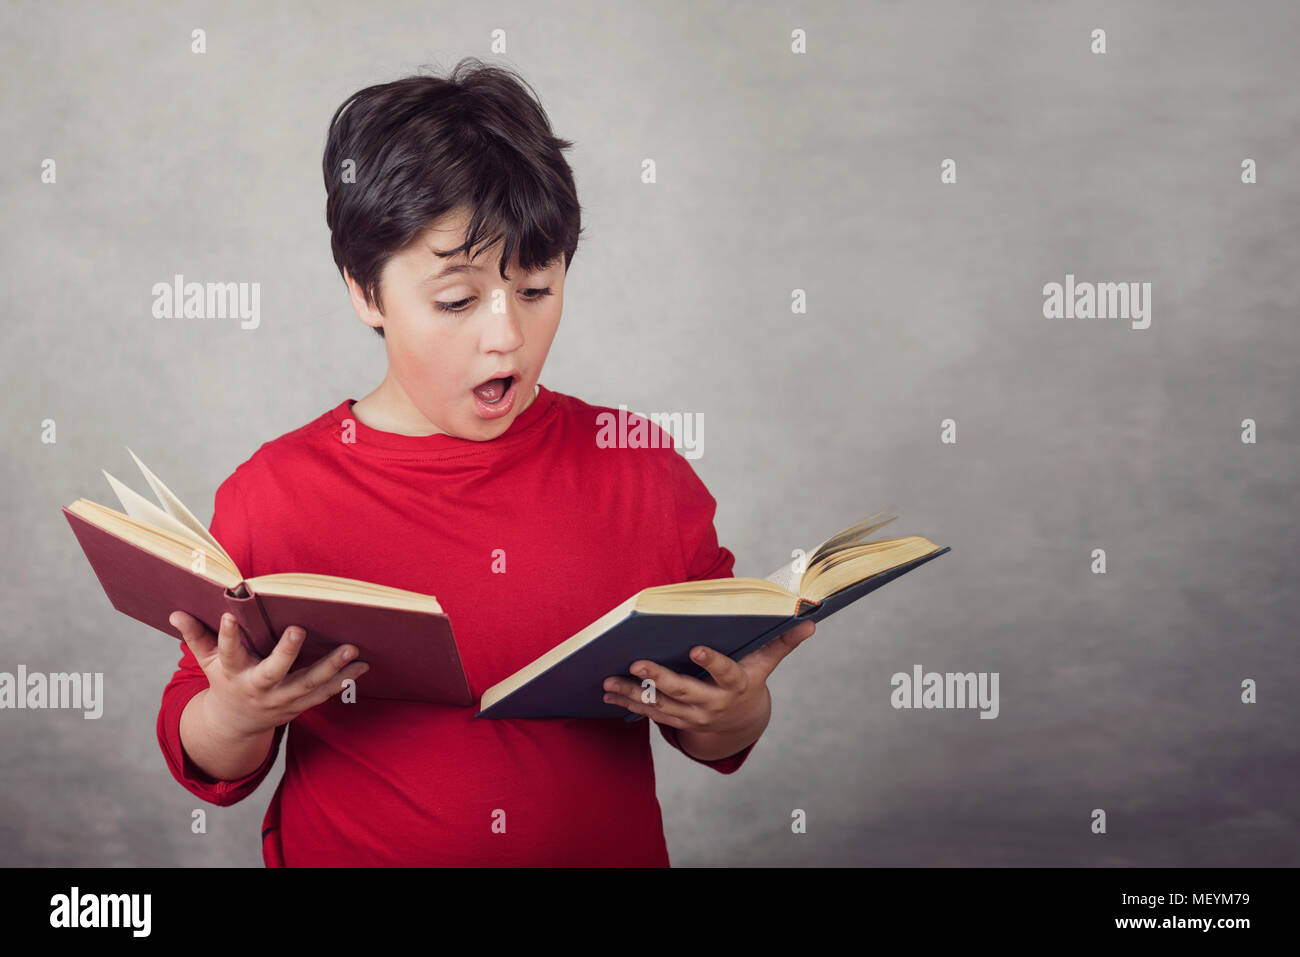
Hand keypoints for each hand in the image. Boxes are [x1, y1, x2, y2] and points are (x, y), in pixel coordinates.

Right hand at [169, 610, 369, 739]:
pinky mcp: (299, 706)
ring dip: (332, 669)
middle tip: (299, 629)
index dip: (227, 636)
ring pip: (307, 685)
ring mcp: (281, 700)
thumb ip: (196, 637)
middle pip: (273, 672)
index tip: (229, 615)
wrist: (237, 723)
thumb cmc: (225, 680)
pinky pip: (324, 695)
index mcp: (233, 674)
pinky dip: (344, 682)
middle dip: (286, 652)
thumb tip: (176, 613)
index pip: (227, 653)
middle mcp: (258, 689)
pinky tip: (362, 667)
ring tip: (353, 649)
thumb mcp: (207, 662)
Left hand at [601, 619, 815, 735]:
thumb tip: (810, 619)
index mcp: (736, 686)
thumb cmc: (750, 679)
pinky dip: (628, 702)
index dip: (712, 662)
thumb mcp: (766, 663)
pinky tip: (608, 691)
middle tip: (638, 661)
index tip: (696, 648)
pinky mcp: (677, 720)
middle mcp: (713, 704)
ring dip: (633, 693)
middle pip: (685, 691)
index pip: (725, 673)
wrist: (739, 723)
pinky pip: (650, 713)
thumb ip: (783, 641)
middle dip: (660, 678)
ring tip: (609, 680)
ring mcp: (693, 716)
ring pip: (661, 705)